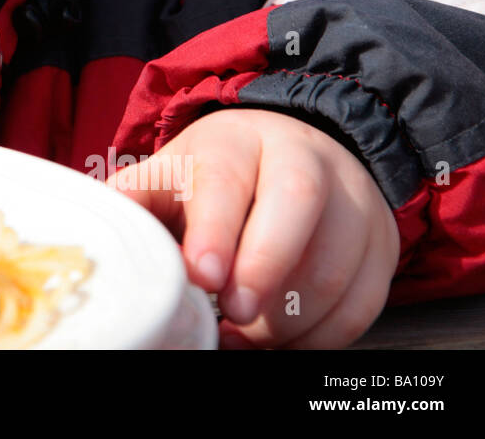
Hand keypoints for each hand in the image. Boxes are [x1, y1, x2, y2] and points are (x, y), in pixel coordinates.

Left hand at [108, 108, 400, 347]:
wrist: (290, 151)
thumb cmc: (216, 176)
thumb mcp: (172, 173)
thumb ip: (138, 198)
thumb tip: (105, 223)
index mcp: (237, 141)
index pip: (228, 179)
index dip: (216, 230)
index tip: (201, 277)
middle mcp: (304, 159)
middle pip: (296, 206)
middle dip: (264, 269)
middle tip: (234, 317)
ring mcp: (351, 200)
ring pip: (334, 262)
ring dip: (290, 316)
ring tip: (247, 338)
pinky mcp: (380, 245)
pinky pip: (363, 301)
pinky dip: (323, 334)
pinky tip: (283, 342)